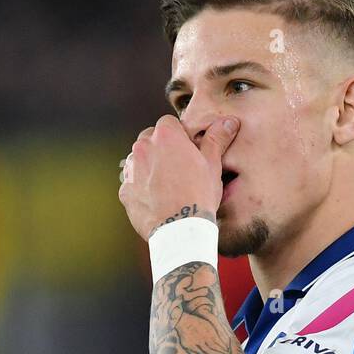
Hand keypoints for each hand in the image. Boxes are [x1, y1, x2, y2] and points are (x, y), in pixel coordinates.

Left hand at [118, 114, 238, 239]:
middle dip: (161, 149)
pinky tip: (156, 201)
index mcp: (165, 135)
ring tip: (167, 188)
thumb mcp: (213, 165)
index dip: (179, 137)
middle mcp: (143, 147)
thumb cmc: (199, 196)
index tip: (188, 152)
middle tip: (178, 170)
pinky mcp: (124, 191)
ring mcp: (131, 169)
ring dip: (150, 167)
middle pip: (150, 139)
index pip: (169, 124)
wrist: (181, 231)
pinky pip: (132, 184)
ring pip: (139, 160)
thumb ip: (216, 139)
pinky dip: (141, 189)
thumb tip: (229, 121)